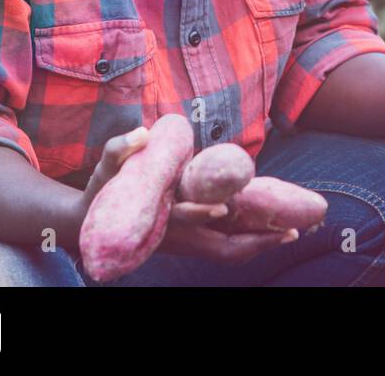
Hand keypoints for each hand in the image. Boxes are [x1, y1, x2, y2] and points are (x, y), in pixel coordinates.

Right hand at [80, 126, 302, 265]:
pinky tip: (275, 224)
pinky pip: (229, 244)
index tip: (222, 208)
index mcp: (159, 218)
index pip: (184, 221)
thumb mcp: (105, 167)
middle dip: (257, 242)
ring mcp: (188, 242)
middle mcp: (178, 236)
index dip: (201, 216)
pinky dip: (252, 237)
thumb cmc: (100, 191)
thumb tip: (142, 133)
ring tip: (294, 230)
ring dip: (261, 242)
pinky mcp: (194, 239)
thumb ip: (120, 150)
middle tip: (292, 231)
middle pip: (223, 250)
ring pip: (230, 251)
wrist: (90, 222)